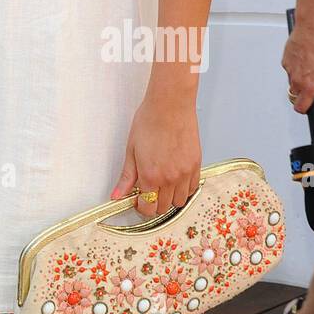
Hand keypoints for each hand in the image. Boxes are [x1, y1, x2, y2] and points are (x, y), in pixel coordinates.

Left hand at [110, 92, 200, 217]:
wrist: (170, 106)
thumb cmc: (149, 122)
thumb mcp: (131, 150)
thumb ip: (126, 177)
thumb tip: (116, 195)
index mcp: (151, 176)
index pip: (147, 208)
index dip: (140, 207)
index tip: (137, 199)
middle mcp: (170, 179)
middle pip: (163, 208)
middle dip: (153, 204)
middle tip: (148, 191)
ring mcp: (185, 173)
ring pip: (180, 202)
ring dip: (169, 198)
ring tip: (162, 185)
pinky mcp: (196, 166)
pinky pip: (192, 188)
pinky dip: (184, 189)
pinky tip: (175, 179)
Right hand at [282, 23, 313, 113]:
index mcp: (310, 85)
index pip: (301, 107)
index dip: (305, 108)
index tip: (309, 106)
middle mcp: (297, 79)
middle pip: (296, 94)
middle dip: (304, 91)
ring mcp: (289, 68)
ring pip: (293, 80)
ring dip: (300, 78)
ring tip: (311, 65)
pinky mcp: (285, 59)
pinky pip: (290, 68)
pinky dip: (296, 66)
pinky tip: (305, 57)